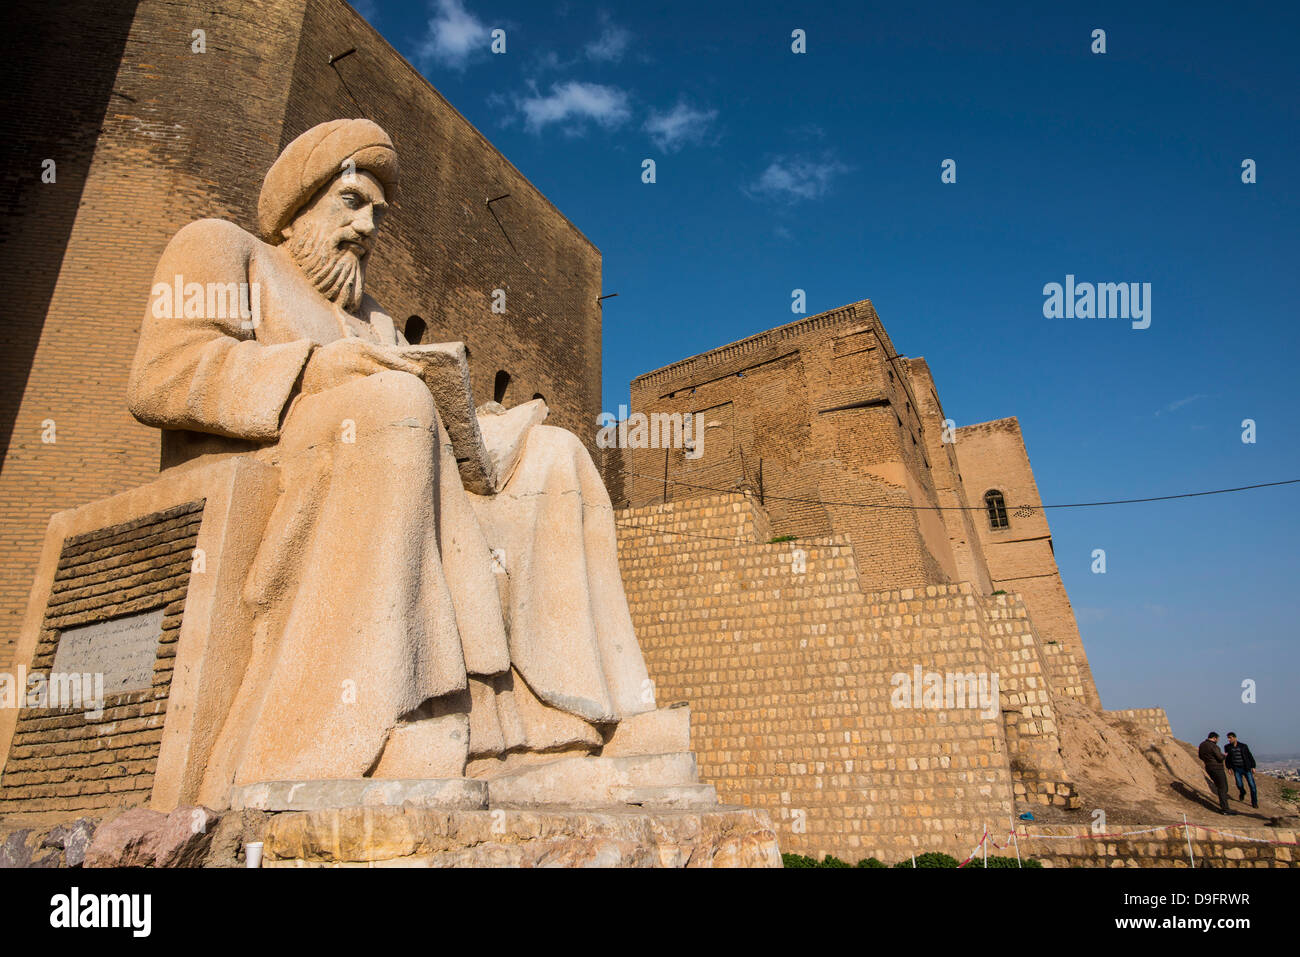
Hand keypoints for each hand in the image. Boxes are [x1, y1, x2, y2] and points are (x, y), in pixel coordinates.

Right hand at [299, 337, 422, 394]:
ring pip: (377, 390)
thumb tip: (405, 361)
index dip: (408, 367)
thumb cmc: (340, 356)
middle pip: (387, 375)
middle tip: (419, 387)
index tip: (421, 373)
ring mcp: (346, 380)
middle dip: (403, 381)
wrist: (309, 369)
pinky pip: (364, 401)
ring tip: (404, 398)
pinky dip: (377, 404)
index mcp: (359, 347)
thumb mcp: (357, 346)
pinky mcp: (341, 395)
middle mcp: (353, 362)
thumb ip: (378, 352)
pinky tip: (387, 406)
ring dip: (392, 395)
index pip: (390, 359)